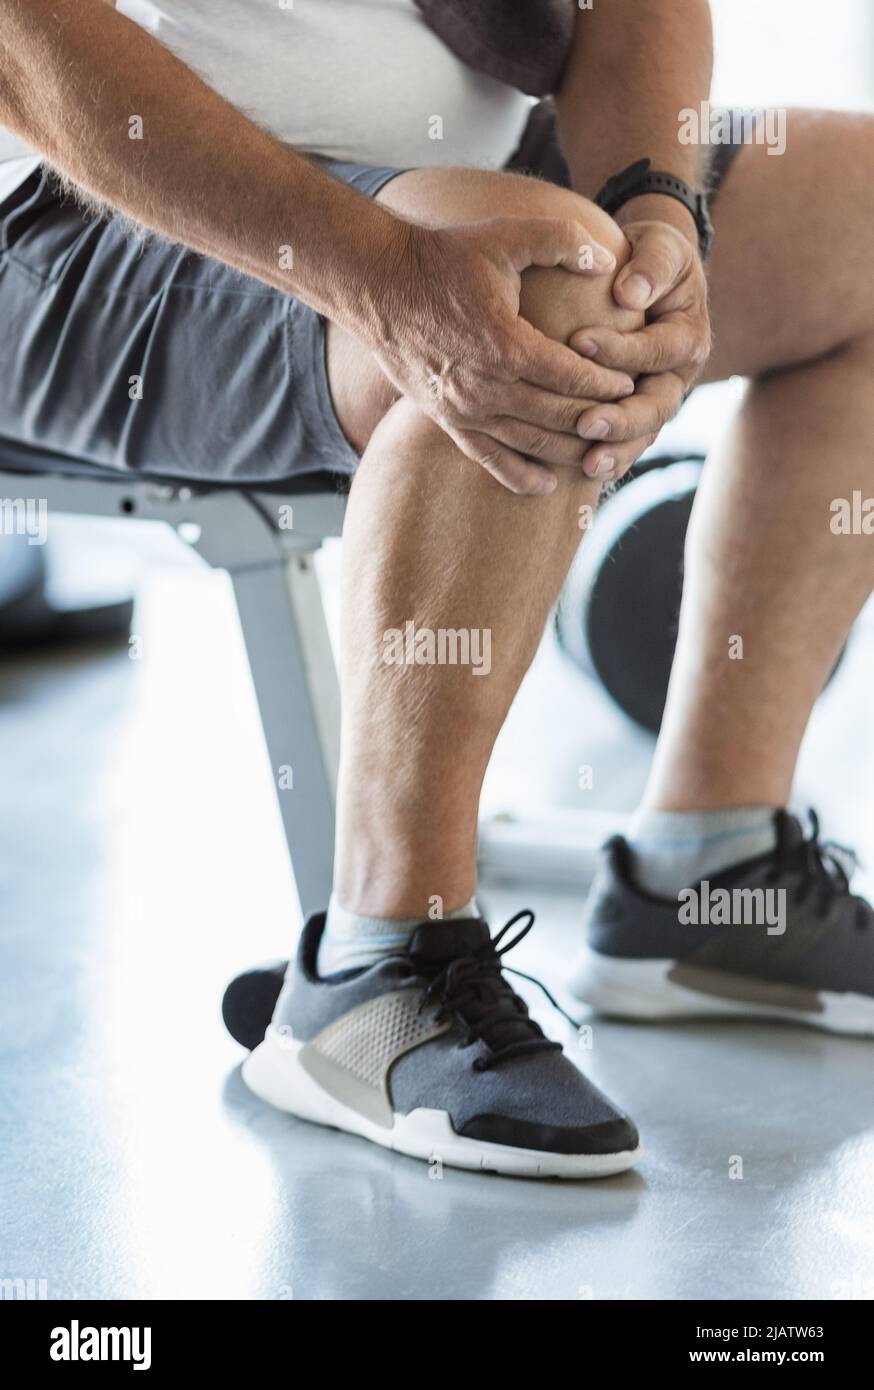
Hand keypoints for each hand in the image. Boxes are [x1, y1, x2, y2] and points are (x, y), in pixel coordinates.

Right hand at [364, 217, 636, 494]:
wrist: (378, 284)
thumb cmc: (444, 257)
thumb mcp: (505, 235)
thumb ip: (561, 241)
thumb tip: (605, 261)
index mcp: (504, 343)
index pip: (570, 376)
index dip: (605, 383)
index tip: (630, 382)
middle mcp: (484, 386)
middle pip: (556, 415)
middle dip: (596, 419)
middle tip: (626, 419)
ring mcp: (464, 409)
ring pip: (530, 443)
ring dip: (568, 451)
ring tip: (601, 450)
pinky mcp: (446, 420)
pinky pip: (488, 458)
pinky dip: (519, 475)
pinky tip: (547, 486)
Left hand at [569, 219, 711, 480]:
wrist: (649, 276)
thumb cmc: (652, 255)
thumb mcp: (659, 245)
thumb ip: (651, 263)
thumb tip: (630, 293)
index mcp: (689, 336)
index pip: (657, 349)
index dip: (622, 349)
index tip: (578, 342)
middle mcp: (679, 376)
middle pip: (658, 406)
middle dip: (622, 419)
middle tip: (585, 424)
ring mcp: (660, 399)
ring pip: (644, 433)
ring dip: (617, 450)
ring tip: (587, 464)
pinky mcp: (639, 414)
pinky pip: (628, 443)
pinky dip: (611, 459)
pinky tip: (582, 472)